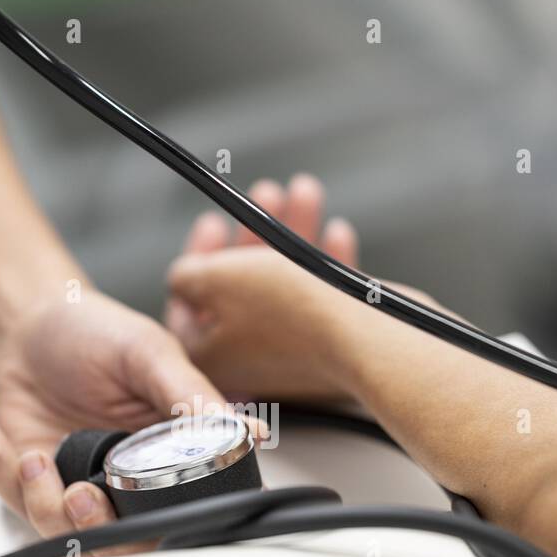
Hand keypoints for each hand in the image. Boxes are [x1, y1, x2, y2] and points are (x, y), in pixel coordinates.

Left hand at [0, 287, 226, 546]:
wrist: (31, 321)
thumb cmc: (96, 332)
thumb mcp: (149, 355)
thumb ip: (192, 398)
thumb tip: (247, 434)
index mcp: (166, 457)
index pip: (173, 513)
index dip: (155, 528)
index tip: (132, 505)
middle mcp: (122, 481)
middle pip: (116, 544)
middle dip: (92, 531)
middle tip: (80, 495)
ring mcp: (73, 485)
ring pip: (59, 530)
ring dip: (40, 501)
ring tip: (32, 458)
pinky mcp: (26, 480)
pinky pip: (7, 493)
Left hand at [166, 174, 455, 401]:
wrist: (370, 340)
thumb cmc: (292, 311)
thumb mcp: (216, 278)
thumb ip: (188, 274)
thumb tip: (186, 277)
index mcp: (210, 357)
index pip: (185, 309)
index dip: (198, 258)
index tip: (214, 223)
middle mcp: (248, 364)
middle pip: (238, 290)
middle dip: (253, 232)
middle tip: (265, 194)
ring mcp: (291, 359)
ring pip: (282, 285)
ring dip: (291, 233)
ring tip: (304, 191)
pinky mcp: (331, 350)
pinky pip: (321, 299)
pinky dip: (325, 263)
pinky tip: (337, 232)